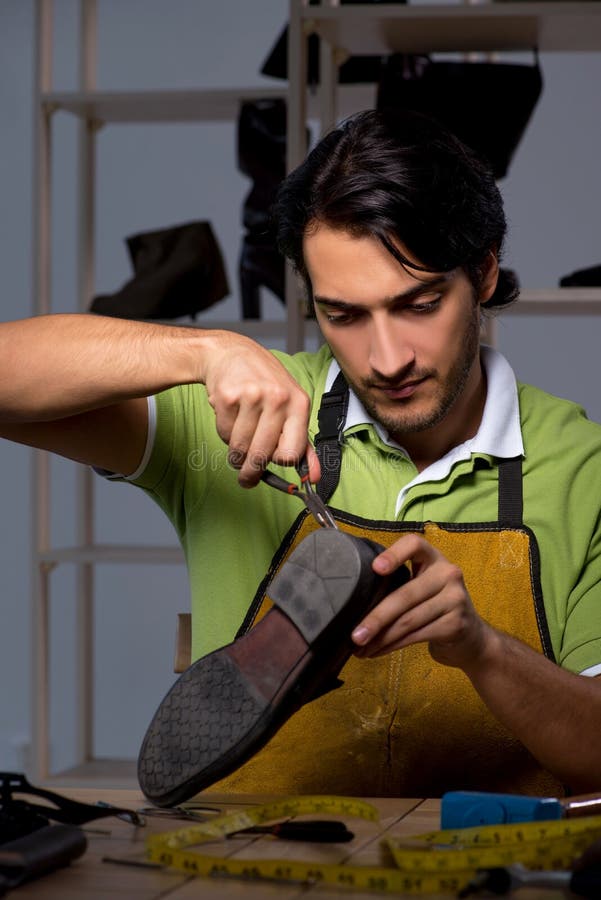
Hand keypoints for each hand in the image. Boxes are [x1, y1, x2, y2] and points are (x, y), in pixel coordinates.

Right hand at [200, 331, 319, 486]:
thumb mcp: (291, 407)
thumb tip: (313, 477)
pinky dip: (224, 432)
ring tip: (238, 439)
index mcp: (299, 404)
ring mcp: (252, 396)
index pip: (292, 453)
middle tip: (246, 479)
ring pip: (240, 447)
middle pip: (262, 454)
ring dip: (235, 453)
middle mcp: (278, 398)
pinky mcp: (227, 396)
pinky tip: (230, 417)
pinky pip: (223, 432)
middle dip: (251, 472)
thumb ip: (302, 443)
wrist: (232, 353)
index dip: (279, 461)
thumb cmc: (265, 384)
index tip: (272, 462)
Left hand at [351, 533, 490, 668]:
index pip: (414, 544)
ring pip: (408, 620)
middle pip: (404, 595)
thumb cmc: (434, 607)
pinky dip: (392, 645)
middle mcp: (447, 573)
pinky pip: (416, 635)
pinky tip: (378, 651)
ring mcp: (455, 599)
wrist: (472, 637)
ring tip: (360, 648)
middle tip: (354, 635)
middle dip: (376, 618)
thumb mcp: (422, 586)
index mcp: (433, 558)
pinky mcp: (456, 624)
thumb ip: (399, 583)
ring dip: (380, 638)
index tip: (375, 568)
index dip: (394, 554)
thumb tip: (354, 599)